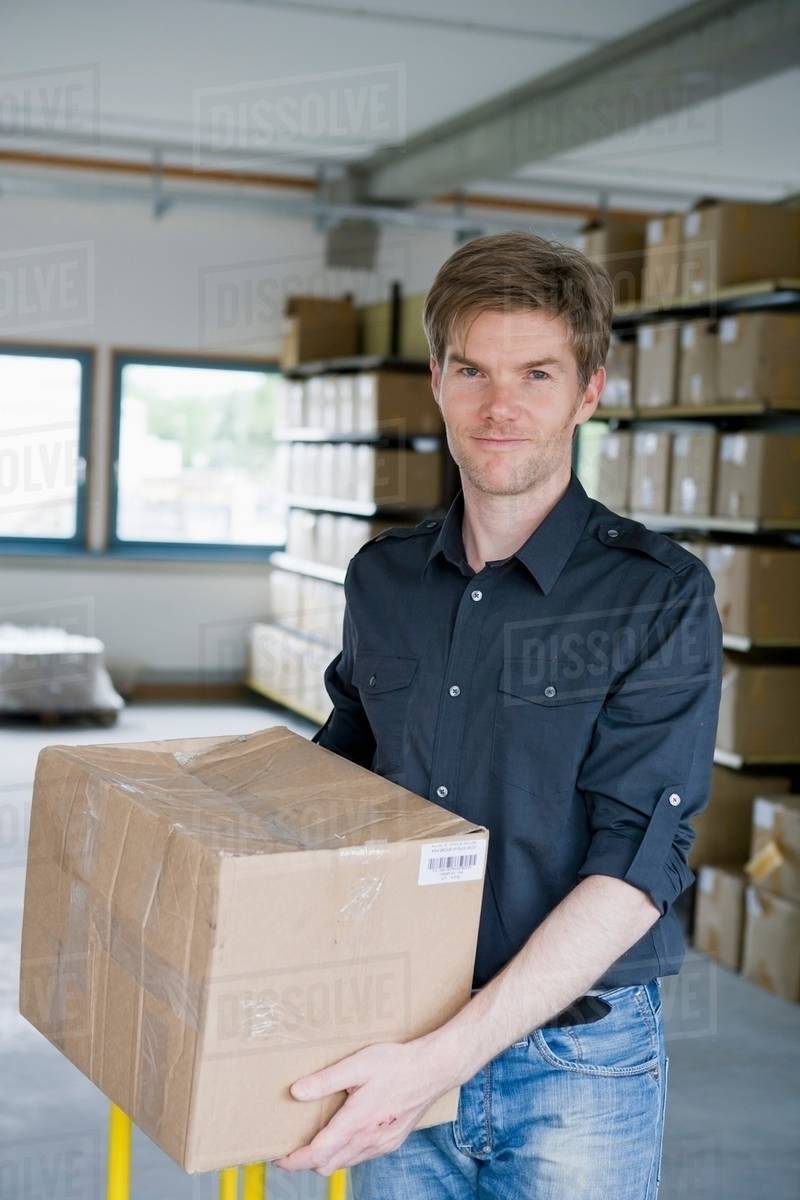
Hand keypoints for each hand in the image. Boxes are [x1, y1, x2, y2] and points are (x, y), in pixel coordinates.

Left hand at [272, 1038, 453, 1175]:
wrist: (435, 1069)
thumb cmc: (397, 1063)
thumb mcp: (358, 1065)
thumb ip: (325, 1080)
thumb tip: (296, 1092)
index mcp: (356, 1122)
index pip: (317, 1154)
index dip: (294, 1160)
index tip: (278, 1157)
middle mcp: (368, 1140)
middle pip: (328, 1164)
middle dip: (306, 1161)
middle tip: (291, 1147)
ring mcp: (382, 1144)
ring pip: (345, 1162)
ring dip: (327, 1157)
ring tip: (315, 1140)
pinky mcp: (392, 1142)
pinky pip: (362, 1157)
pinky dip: (346, 1153)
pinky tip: (345, 1134)